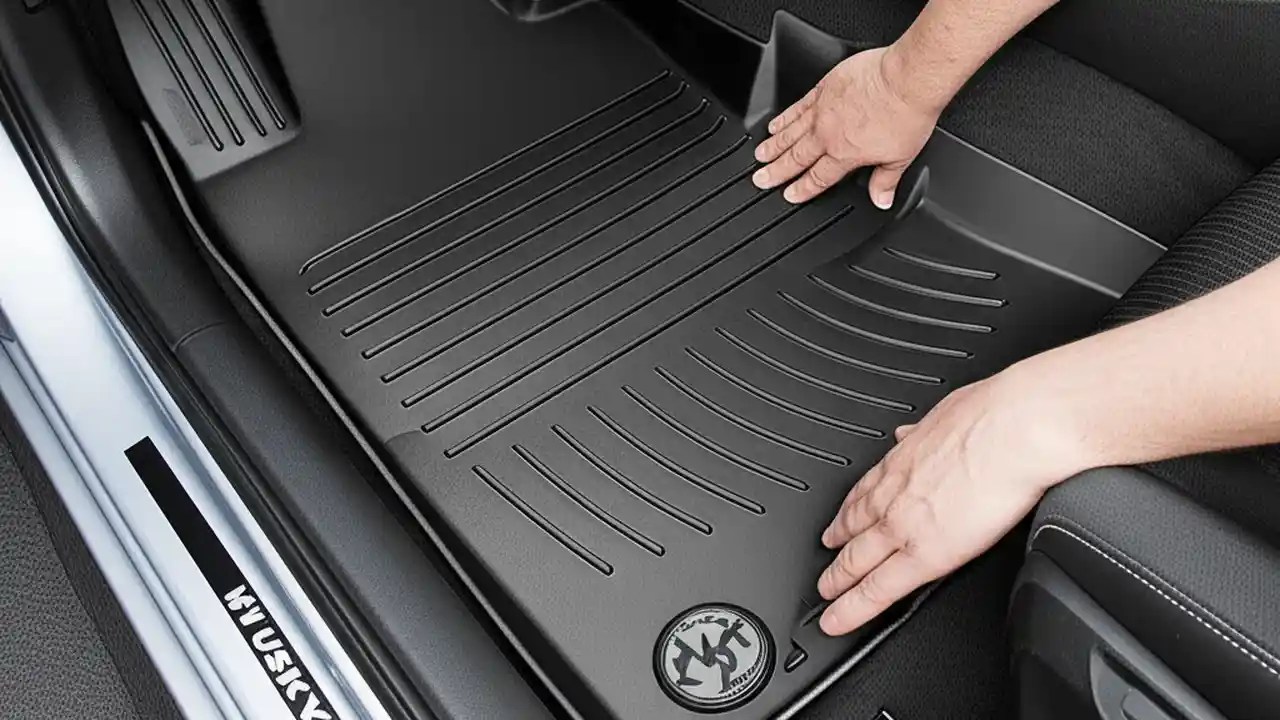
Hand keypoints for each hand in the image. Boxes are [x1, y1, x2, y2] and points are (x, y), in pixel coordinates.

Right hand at [752, 47, 940, 207]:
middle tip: (760, 179)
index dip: (802, 189)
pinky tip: (774, 124)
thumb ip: (885, 181)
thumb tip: (880, 200)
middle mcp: (829, 135)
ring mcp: (823, 110)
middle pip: (796, 158)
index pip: (818, 178)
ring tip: (760, 156)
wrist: (906, 78)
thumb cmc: (907, 112)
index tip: (789, 195)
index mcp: (846, 154)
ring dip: (774, 147)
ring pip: (790, 133)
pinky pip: (797, 107)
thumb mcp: (901, 157)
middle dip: (776, 172)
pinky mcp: (824, 88)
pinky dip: (784, 118)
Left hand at [815, 371, 1093, 635]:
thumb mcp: (942, 414)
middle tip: (823, 557)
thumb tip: (909, 433)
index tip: (840, 521)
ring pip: (856, 559)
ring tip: (826, 593)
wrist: (1015, 432)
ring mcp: (902, 525)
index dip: (849, 509)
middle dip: (835, 544)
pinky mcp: (923, 555)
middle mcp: (893, 493)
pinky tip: (839, 619)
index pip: (865, 491)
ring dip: (838, 578)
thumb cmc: (995, 417)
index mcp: (902, 461)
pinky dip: (853, 607)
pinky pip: (878, 589)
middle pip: (853, 526)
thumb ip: (921, 432)